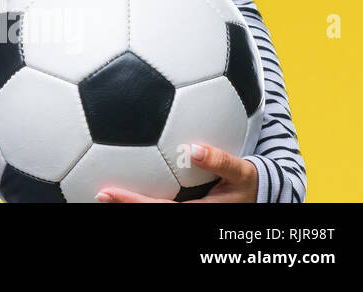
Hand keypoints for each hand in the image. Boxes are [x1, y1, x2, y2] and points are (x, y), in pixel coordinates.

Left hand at [95, 143, 258, 202]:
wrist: (262, 195)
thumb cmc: (249, 182)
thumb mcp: (242, 172)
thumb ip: (221, 161)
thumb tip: (196, 149)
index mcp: (199, 211)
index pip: (160, 209)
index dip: (134, 202)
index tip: (110, 192)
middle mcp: (190, 213)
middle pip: (152, 212)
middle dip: (126, 205)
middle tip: (100, 192)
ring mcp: (188, 210)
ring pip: (155, 209)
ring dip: (132, 203)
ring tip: (107, 191)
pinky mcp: (187, 205)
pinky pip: (162, 203)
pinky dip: (143, 198)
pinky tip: (127, 188)